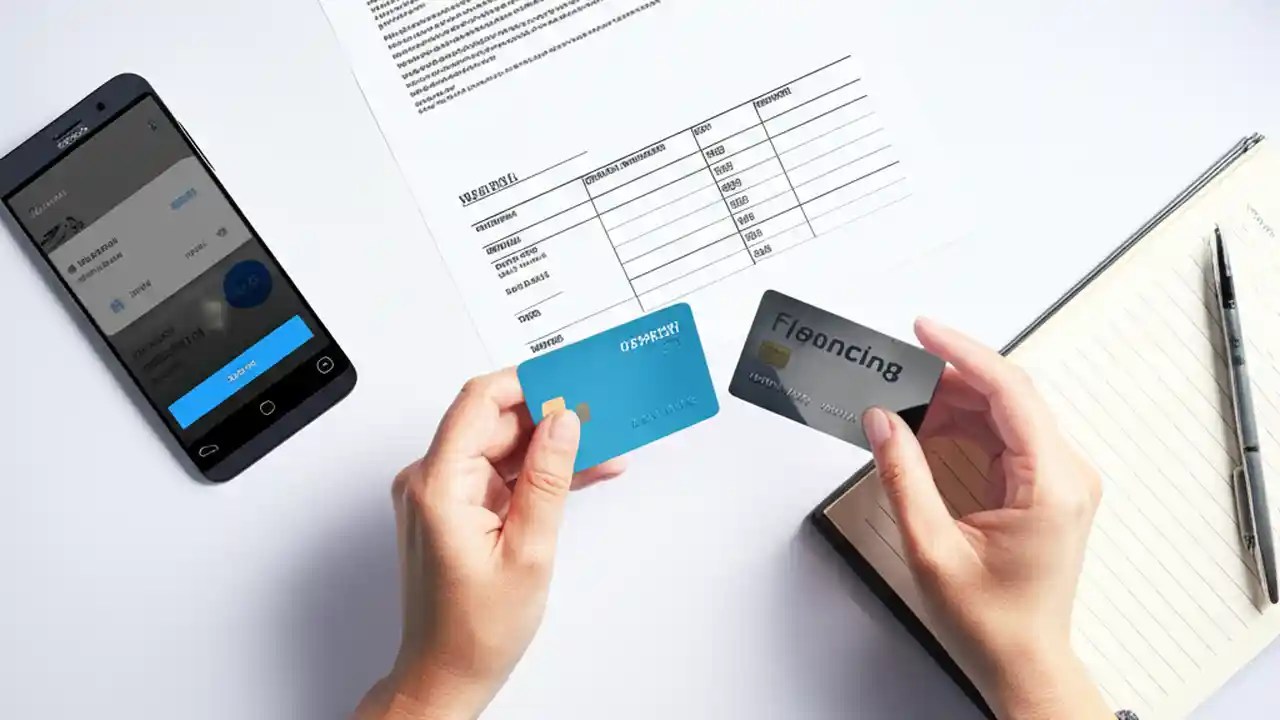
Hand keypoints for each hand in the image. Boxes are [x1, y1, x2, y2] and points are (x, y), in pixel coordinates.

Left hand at [356, 370, 625, 719]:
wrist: (446, 673)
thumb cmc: (473, 630)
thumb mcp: (528, 551)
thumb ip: (548, 479)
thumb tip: (564, 423)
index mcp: (438, 485)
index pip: (480, 402)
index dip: (529, 383)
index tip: (570, 379)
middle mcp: (430, 481)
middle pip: (494, 422)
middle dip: (550, 416)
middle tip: (599, 413)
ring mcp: (441, 494)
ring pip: (502, 447)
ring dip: (550, 448)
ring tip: (602, 447)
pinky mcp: (454, 507)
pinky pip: (499, 473)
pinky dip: (537, 474)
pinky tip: (580, 472)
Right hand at [862, 318, 1109, 719]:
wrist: (1023, 659)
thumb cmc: (992, 620)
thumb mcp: (932, 547)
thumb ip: (904, 476)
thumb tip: (885, 421)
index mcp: (1051, 484)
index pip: (1010, 392)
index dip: (963, 353)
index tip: (924, 331)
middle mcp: (1066, 474)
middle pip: (1006, 396)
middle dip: (948, 379)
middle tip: (896, 374)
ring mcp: (1059, 478)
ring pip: (1003, 413)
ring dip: (953, 404)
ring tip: (903, 406)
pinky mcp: (1044, 485)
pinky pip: (1002, 436)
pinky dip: (963, 426)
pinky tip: (927, 430)